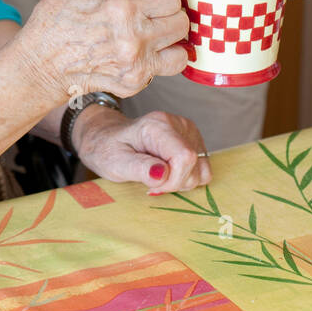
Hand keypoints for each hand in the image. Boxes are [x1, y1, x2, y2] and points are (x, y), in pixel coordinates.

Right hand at [15, 0, 188, 109]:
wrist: (39, 66)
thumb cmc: (56, 22)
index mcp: (121, 8)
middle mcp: (133, 39)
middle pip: (181, 22)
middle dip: (168, 14)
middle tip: (149, 13)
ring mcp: (135, 66)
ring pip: (181, 51)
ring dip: (169, 40)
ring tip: (149, 34)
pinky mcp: (134, 84)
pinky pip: (165, 70)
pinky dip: (156, 60)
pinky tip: (135, 52)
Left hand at [71, 106, 212, 192]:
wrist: (108, 138)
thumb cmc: (109, 150)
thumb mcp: (116, 163)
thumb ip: (139, 168)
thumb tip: (162, 175)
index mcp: (158, 125)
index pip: (184, 157)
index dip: (173, 180)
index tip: (152, 187)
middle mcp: (178, 123)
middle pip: (194, 165)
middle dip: (174, 183)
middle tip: (150, 181)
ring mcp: (188, 131)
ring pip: (202, 170)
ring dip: (181, 182)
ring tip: (157, 175)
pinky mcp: (194, 140)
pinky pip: (203, 169)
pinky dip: (187, 177)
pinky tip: (168, 172)